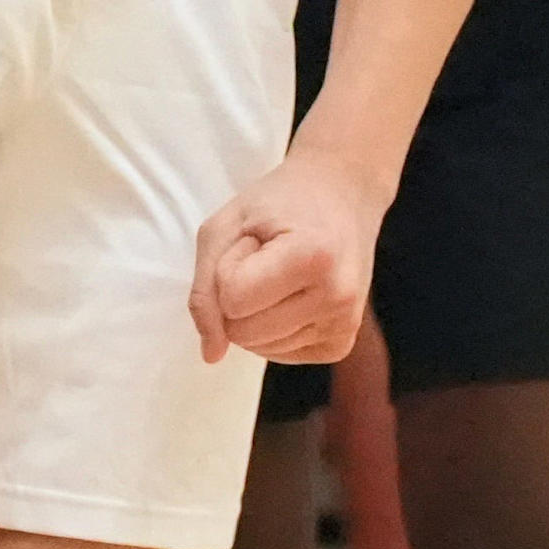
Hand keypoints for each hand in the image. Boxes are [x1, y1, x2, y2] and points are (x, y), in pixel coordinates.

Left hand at [190, 146, 382, 364]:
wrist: (343, 193)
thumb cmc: (279, 204)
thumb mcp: (226, 225)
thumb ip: (205, 290)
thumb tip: (211, 355)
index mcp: (312, 257)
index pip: (231, 299)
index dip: (229, 268)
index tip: (255, 241)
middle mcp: (336, 297)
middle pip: (242, 333)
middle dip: (239, 296)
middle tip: (268, 257)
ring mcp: (343, 325)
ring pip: (258, 347)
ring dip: (256, 312)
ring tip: (283, 272)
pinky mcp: (341, 345)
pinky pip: (279, 353)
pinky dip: (273, 327)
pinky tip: (294, 293)